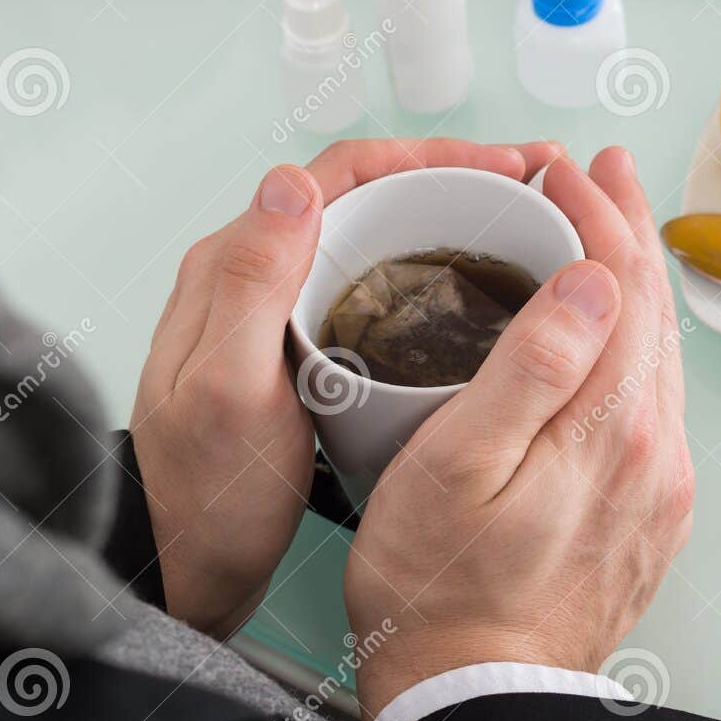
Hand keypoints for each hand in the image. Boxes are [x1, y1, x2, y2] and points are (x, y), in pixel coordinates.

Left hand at [130, 139, 564, 637]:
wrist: (187, 564)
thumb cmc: (206, 491)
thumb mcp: (228, 389)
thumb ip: (252, 284)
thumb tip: (290, 181)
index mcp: (235, 262)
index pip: (341, 173)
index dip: (428, 157)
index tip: (501, 167)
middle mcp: (256, 270)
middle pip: (366, 192)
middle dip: (453, 177)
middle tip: (533, 186)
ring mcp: (280, 307)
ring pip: (373, 233)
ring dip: (445, 217)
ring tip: (517, 225)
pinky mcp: (301, 345)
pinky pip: (373, 282)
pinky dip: (429, 270)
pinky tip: (470, 294)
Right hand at [346, 149, 691, 720]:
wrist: (478, 699)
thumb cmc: (438, 588)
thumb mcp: (454, 469)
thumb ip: (531, 369)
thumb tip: (592, 280)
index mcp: (610, 429)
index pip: (621, 284)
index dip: (594, 212)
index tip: (563, 167)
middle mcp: (656, 452)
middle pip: (656, 309)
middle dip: (628, 226)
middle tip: (603, 168)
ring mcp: (661, 486)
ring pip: (663, 353)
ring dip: (637, 280)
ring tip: (610, 228)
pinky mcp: (652, 511)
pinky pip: (659, 399)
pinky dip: (639, 340)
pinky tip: (615, 329)